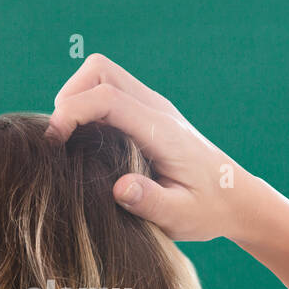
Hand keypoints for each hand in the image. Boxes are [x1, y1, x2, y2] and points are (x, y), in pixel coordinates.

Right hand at [46, 54, 253, 241]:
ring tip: (68, 140)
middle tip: (59, 140)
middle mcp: (156, 109)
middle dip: (69, 97)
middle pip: (99, 71)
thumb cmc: (208, 211)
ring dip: (76, 99)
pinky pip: (109, 91)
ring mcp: (152, 106)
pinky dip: (87, 106)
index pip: (107, 98)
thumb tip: (119, 188)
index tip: (52, 143)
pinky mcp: (147, 112)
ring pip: (101, 75)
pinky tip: (86, 143)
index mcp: (162, 131)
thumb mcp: (181, 217)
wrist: (236, 198)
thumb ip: (151, 202)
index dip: (71, 113)